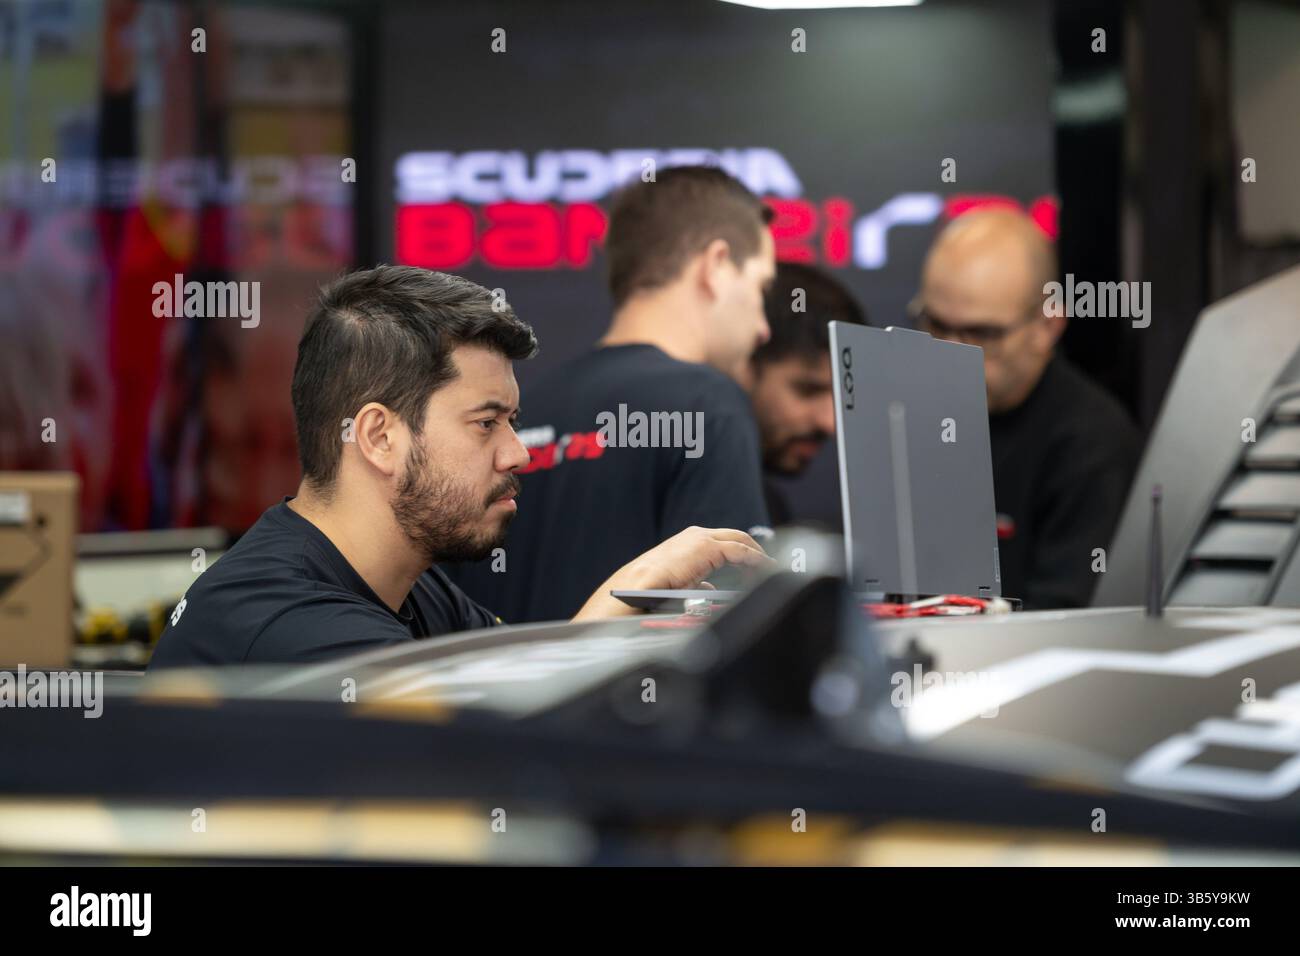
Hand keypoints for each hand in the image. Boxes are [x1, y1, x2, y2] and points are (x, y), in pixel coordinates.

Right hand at [573, 526, 773, 620]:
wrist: (633, 590)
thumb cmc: (647, 591)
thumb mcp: (676, 585)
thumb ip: (696, 583)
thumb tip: (711, 589)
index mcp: (687, 543)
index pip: (722, 542)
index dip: (742, 553)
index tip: (755, 567)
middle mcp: (695, 535)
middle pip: (735, 537)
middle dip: (754, 550)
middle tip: (769, 565)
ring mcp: (701, 539)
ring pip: (741, 541)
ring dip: (758, 555)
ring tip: (771, 570)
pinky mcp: (707, 547)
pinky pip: (741, 551)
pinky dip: (757, 559)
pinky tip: (766, 570)